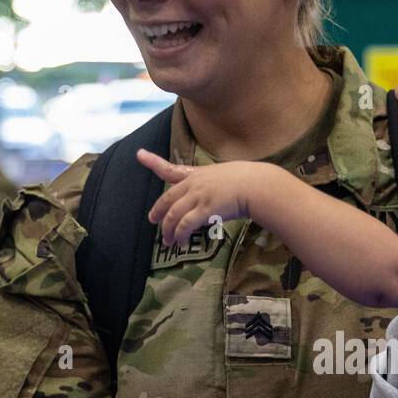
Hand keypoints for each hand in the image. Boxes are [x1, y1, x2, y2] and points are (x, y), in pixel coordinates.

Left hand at [139, 149, 257, 245]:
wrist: (258, 186)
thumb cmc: (249, 181)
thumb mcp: (225, 177)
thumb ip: (213, 187)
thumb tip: (211, 201)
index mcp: (197, 174)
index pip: (170, 168)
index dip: (153, 162)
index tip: (139, 155)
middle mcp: (194, 184)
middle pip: (167, 199)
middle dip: (158, 212)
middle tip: (153, 222)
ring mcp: (198, 196)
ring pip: (173, 215)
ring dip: (169, 230)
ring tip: (168, 242)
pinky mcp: (205, 210)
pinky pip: (185, 225)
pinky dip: (180, 235)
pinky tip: (181, 243)